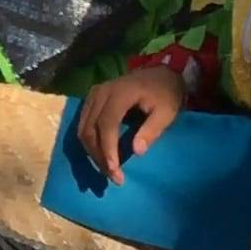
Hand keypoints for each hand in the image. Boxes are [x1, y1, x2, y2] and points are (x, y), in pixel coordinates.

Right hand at [73, 65, 187, 181]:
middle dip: (99, 156)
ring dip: (92, 152)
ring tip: (107, 170)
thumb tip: (137, 151)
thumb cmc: (166, 93)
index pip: (106, 123)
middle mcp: (101, 92)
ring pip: (83, 129)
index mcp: (120, 93)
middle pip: (90, 129)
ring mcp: (93, 95)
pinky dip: (89, 143)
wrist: (161, 73)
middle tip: (113, 177)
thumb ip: (152, 130)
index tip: (114, 170)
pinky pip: (83, 124)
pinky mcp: (92, 100)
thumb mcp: (167, 112)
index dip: (108, 148)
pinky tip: (100, 156)